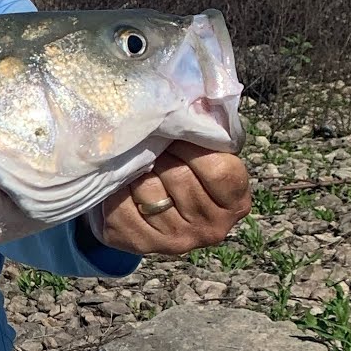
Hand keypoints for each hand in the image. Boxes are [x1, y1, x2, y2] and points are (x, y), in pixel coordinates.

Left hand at [93, 141, 251, 255]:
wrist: (147, 203)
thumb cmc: (179, 166)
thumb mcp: (202, 150)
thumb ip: (205, 133)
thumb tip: (194, 106)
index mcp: (236, 203)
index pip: (218, 170)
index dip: (191, 146)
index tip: (175, 136)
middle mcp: (212, 228)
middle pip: (178, 178)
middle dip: (159, 155)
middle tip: (151, 149)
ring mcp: (178, 241)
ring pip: (148, 192)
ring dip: (135, 172)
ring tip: (136, 166)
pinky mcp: (142, 245)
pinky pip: (120, 209)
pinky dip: (114, 191)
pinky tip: (119, 185)